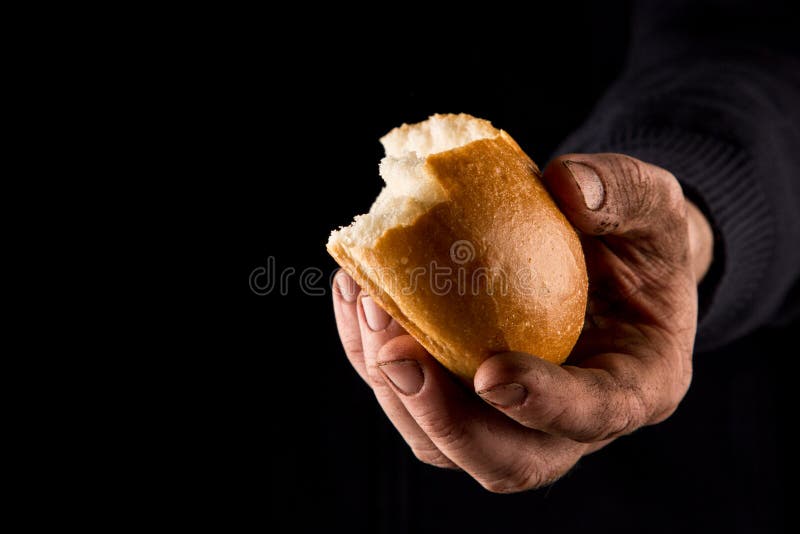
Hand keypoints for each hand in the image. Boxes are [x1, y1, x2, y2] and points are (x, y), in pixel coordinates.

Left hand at [332, 153, 713, 491]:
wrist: (611, 257)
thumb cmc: (640, 237)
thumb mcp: (654, 203)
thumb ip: (623, 192)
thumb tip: (563, 184)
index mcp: (636, 384)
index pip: (594, 414)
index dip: (541, 405)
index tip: (490, 371)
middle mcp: (571, 420)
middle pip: (507, 461)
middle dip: (444, 419)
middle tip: (397, 353)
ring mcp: (513, 415)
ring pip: (444, 442)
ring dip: (396, 389)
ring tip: (367, 307)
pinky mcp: (466, 393)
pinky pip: (414, 396)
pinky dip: (374, 352)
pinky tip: (356, 293)